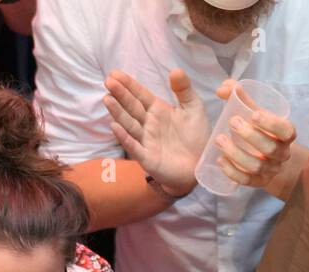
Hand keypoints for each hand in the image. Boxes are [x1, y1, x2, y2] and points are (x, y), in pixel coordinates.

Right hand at [103, 69, 212, 195]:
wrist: (200, 165)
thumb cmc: (196, 137)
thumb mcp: (193, 108)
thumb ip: (184, 90)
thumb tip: (175, 70)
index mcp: (158, 111)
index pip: (140, 95)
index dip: (128, 84)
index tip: (115, 73)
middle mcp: (148, 124)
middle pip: (132, 107)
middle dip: (120, 94)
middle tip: (108, 81)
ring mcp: (146, 141)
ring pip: (129, 124)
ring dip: (118, 112)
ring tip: (107, 99)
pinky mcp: (147, 158)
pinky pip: (134, 147)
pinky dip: (124, 138)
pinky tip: (115, 127)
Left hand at [209, 79, 296, 190]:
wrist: (268, 158)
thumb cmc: (261, 130)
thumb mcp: (256, 113)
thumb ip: (242, 98)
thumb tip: (223, 87)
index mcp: (286, 134)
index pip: (286, 131)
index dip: (272, 124)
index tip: (254, 114)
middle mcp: (282, 154)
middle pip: (270, 148)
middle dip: (250, 135)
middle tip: (232, 122)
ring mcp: (271, 170)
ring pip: (256, 166)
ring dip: (236, 153)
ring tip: (220, 140)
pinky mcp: (259, 182)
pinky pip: (247, 181)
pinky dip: (232, 171)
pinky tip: (220, 160)